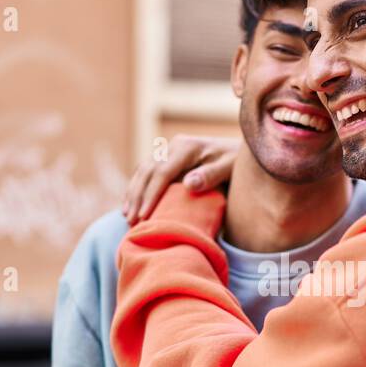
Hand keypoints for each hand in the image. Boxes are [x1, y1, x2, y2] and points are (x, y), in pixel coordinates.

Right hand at [123, 135, 238, 221]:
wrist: (239, 151)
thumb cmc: (236, 164)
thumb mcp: (229, 168)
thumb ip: (210, 175)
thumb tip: (188, 184)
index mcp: (187, 147)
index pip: (162, 172)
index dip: (150, 195)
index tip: (144, 216)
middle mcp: (174, 145)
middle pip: (147, 171)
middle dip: (137, 197)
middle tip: (131, 221)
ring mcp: (168, 149)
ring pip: (142, 171)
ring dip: (133, 193)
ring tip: (126, 216)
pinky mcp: (166, 157)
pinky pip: (146, 172)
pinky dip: (136, 188)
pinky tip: (131, 204)